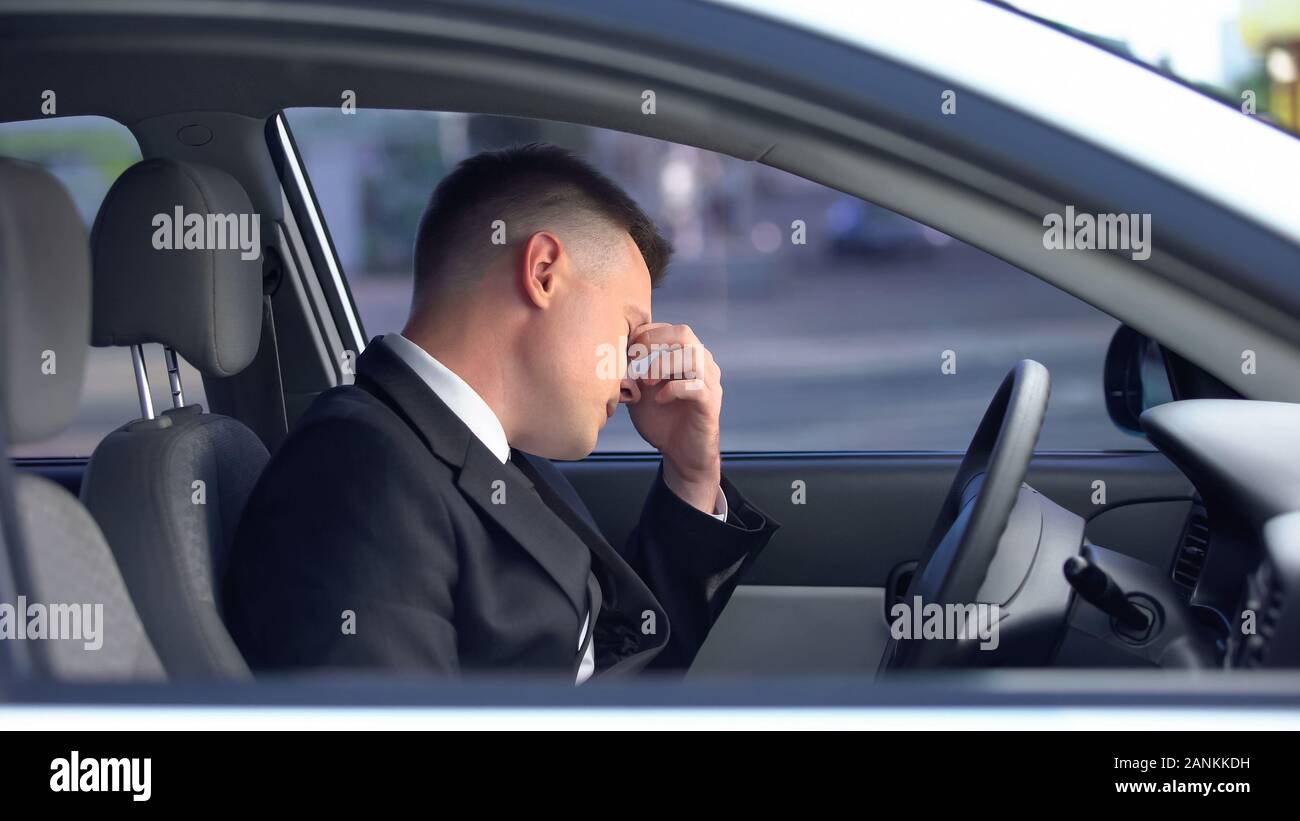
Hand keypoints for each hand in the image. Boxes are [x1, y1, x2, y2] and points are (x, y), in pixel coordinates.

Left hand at [622, 323, 722, 512]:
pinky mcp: (709, 403)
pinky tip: (660, 399)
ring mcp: (708, 382)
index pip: (669, 329)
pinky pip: (696, 386)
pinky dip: (673, 389)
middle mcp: (701, 364)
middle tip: (635, 358)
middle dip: (654, 341)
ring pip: (693, 356)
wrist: (681, 453)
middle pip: (684, 333)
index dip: (647, 333)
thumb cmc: (661, 419)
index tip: (627, 349)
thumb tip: (612, 359)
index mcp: (685, 356)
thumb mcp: (639, 393)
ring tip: (646, 381)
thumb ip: (630, 374)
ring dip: (663, 364)